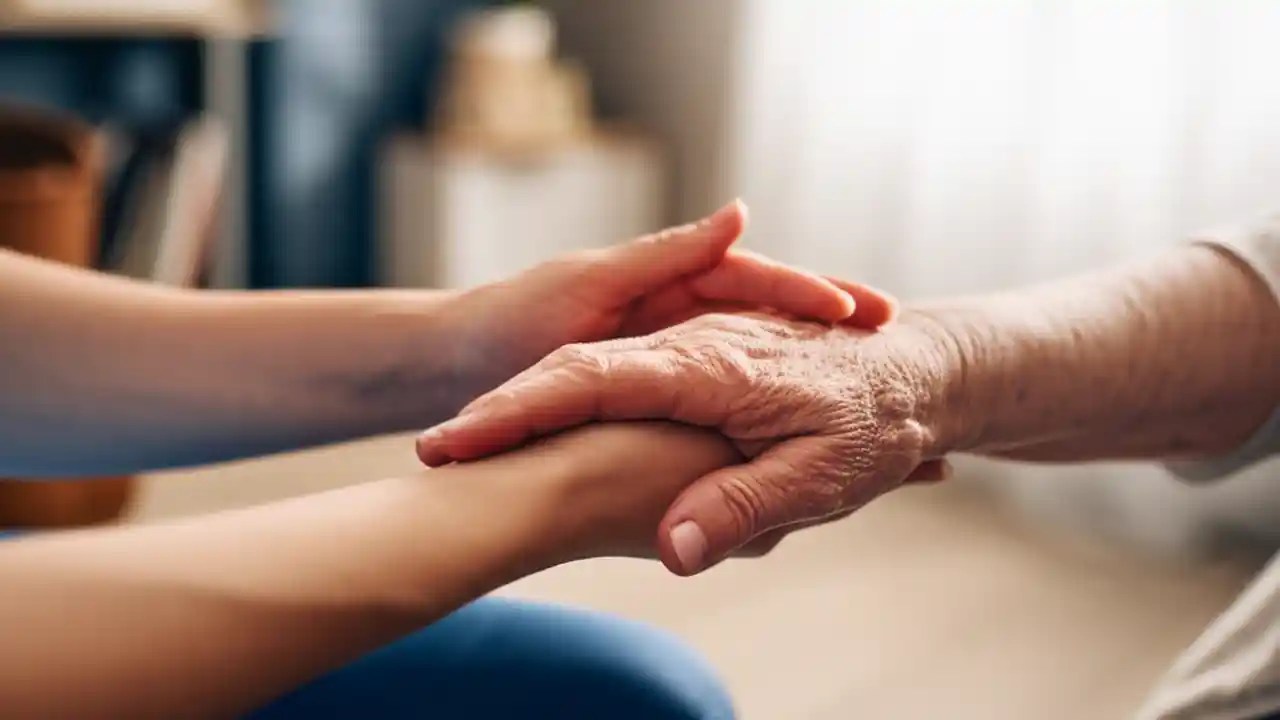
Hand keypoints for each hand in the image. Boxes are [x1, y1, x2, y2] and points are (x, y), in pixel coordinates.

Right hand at [418, 312, 958, 574]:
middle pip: (566, 372)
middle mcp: (678, 351)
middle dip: (498, 412)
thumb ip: (743, 506)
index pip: (582, 382)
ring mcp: (682, 355)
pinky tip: (539, 430)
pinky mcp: (693, 368)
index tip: (451, 445)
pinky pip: (616, 382)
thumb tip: (676, 551)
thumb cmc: (873, 423)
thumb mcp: (817, 474)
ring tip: (460, 447)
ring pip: (585, 374)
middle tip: (434, 453)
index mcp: (700, 369)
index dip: (515, 413)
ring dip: (523, 408)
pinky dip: (566, 405)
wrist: (915, 375)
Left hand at [445, 200, 895, 398]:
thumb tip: (741, 213)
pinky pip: (720, 411)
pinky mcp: (651, 403)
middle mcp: (673, 320)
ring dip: (806, 382)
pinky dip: (764, 423)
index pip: (759, 277)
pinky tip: (806, 443)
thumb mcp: (592, 278)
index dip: (815, 291)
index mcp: (670, 288)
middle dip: (825, 325)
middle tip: (892, 340)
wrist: (458, 366)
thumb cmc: (514, 316)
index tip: (870, 309)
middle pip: (766, 316)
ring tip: (869, 396)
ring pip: (750, 367)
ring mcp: (664, 362)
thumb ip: (668, 253)